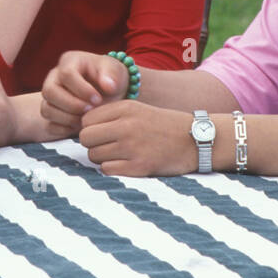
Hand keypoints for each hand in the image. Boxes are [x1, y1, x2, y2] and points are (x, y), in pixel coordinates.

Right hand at [40, 50, 128, 130]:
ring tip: (87, 119)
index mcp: (70, 61)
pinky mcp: (51, 113)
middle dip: (71, 105)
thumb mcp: (116, 72)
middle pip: (49, 91)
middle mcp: (54, 77)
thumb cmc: (111, 79)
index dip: (81, 89)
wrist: (109, 94)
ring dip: (68, 118)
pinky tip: (81, 126)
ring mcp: (50, 96)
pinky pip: (49, 125)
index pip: (66, 74)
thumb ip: (112, 76)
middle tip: (90, 110)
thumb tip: (108, 85)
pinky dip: (65, 129)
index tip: (98, 99)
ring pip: (46, 109)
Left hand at [79, 101, 194, 176]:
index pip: (86, 120)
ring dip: (103, 157)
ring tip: (120, 154)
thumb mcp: (138, 109)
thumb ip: (111, 114)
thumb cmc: (163, 125)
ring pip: (94, 155)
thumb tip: (82, 127)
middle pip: (85, 138)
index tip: (103, 133)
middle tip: (107, 146)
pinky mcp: (138, 167)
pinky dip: (113, 169)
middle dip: (92, 144)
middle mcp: (126, 125)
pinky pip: (107, 170)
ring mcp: (132, 147)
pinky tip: (127, 164)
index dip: (91, 128)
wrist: (196, 140)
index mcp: (125, 108)